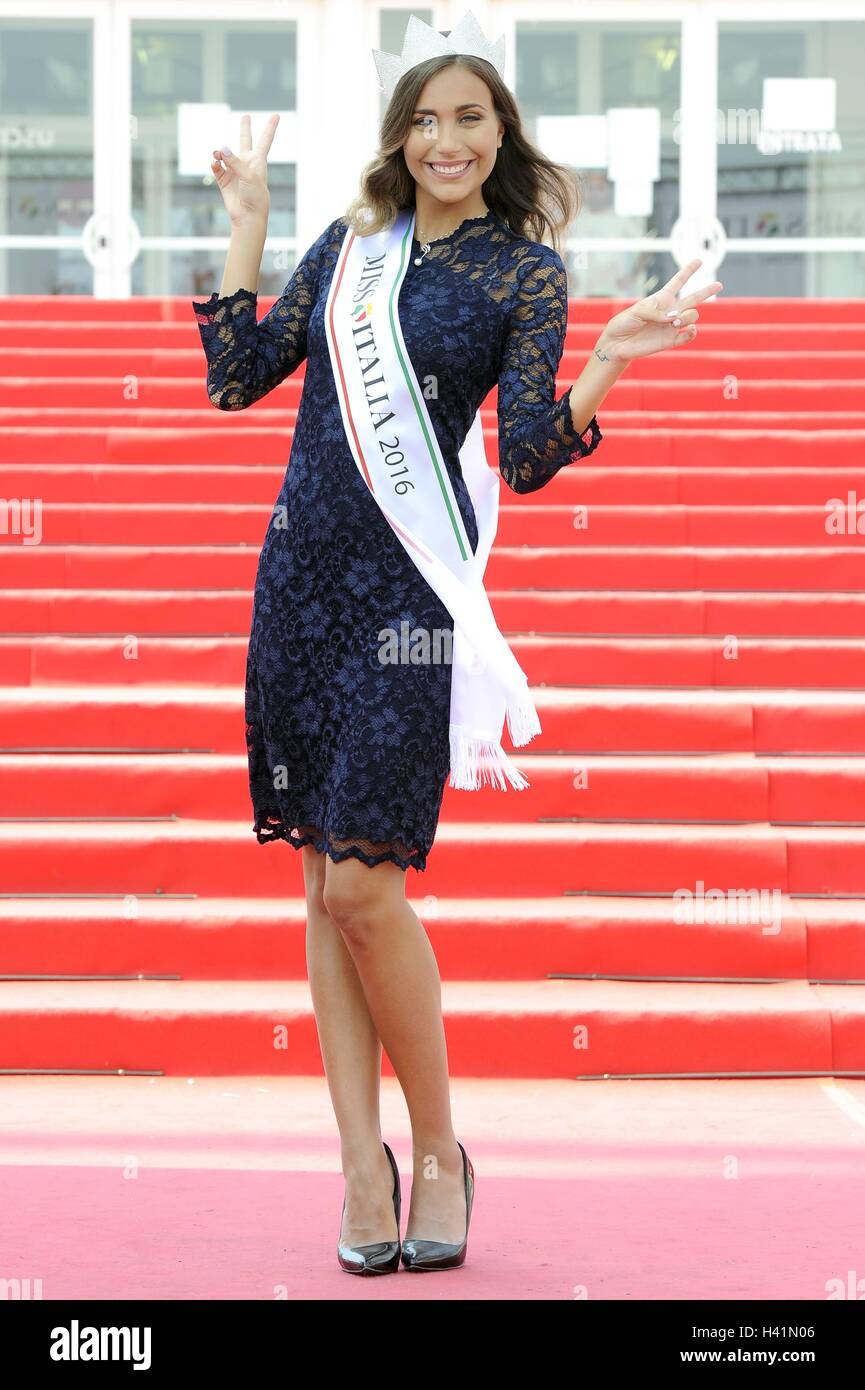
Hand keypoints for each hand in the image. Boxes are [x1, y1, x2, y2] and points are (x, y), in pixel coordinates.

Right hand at [211, 112, 279, 227]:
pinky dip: (214, 164)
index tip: (276, 115)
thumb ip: (235, 161)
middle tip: (245, 116)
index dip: (270, 127)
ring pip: (224, 154)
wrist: (248, 216)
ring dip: (219, 152)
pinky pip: (216, 167)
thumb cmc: (255, 195)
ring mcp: (234, 170)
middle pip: (245, 140)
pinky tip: (214, 163)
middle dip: (245, 128)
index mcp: (258, 160)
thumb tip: (221, 149)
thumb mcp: (249, 175)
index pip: (265, 139)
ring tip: (217, 154)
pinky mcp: (224, 180)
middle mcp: (246, 163)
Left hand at [594, 259, 722, 364]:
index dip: (688, 271)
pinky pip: (689, 335)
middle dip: (707, 291)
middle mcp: (670, 311)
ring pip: (693, 316)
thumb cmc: (624, 324)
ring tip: (674, 322)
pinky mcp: (672, 340)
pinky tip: (688, 328)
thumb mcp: (637, 311)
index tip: (699, 260)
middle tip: (719, 284)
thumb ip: (656, 312)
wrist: (617, 344)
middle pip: (694, 298)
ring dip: (687, 316)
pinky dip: (692, 331)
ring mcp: (672, 326)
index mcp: (661, 299)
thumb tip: (673, 320)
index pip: (678, 282)